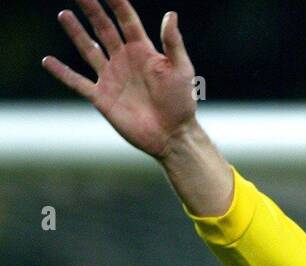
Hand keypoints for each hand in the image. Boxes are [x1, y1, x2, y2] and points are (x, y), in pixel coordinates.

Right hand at [42, 1, 196, 158]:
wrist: (173, 136)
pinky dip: (62, 73)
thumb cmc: (182, 103)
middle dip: (92, 9)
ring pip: (88, 49)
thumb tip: (171, 14)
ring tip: (64, 14)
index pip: (126, 19)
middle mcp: (124, 60)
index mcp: (143, 50)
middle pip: (103, 28)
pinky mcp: (102, 97)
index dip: (116, 2)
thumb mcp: (182, 70)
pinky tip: (48, 61)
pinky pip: (77, 82)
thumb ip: (173, 43)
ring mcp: (111, 78)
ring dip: (76, 33)